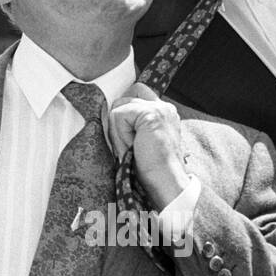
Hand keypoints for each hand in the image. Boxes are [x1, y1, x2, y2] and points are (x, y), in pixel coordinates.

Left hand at [108, 82, 189, 209]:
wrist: (166, 183)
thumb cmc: (153, 170)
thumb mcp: (140, 142)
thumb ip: (132, 125)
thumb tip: (109, 115)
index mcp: (164, 113)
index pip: (136, 92)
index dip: (124, 112)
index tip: (129, 137)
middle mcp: (164, 107)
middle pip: (124, 99)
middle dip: (119, 123)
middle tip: (130, 146)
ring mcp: (159, 108)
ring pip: (118, 108)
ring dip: (119, 132)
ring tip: (133, 149)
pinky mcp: (150, 114)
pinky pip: (118, 115)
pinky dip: (120, 135)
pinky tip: (133, 147)